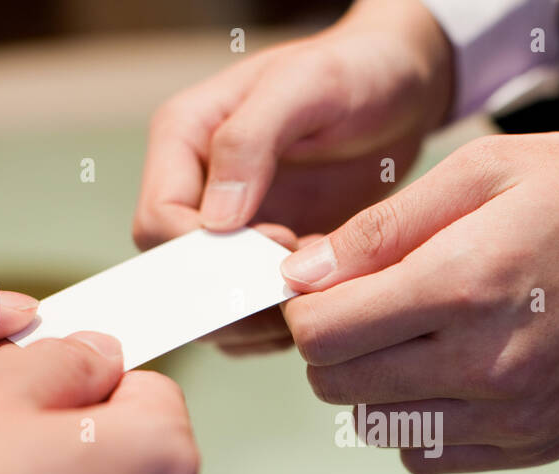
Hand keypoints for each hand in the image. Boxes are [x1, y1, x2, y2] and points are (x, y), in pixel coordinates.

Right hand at [131, 0, 452, 352]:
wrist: (400, 87)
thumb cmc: (355, 70)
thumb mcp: (307, 84)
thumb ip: (250, 140)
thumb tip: (215, 220)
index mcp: (183, 141)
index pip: (158, 224)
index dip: (205, 253)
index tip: (277, 242)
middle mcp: (197, 189)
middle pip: (180, 274)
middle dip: (232, 295)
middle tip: (298, 289)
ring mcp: (231, 228)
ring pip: (214, 303)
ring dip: (261, 317)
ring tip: (319, 290)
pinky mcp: (267, 255)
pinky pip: (255, 311)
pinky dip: (286, 318)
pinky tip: (330, 293)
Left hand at [278, 132, 558, 473]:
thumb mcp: (490, 170)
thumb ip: (386, 226)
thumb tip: (303, 276)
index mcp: (465, 285)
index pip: (322, 336)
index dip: (304, 309)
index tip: (325, 286)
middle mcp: (485, 366)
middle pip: (338, 387)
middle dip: (331, 347)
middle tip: (368, 307)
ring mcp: (513, 417)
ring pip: (376, 429)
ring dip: (374, 386)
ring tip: (419, 336)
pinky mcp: (536, 445)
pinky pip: (429, 457)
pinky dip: (418, 421)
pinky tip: (452, 374)